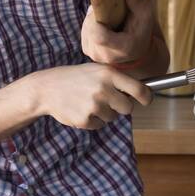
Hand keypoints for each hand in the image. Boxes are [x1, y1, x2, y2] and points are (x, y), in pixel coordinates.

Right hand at [30, 63, 150, 129]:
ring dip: (104, 113)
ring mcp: (93, 105)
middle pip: (128, 108)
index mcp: (108, 74)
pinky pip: (99, 125)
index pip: (139, 89)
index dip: (147, 97)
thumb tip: (143, 92)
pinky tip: (81, 109)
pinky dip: (92, 120)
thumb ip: (118, 79)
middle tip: (108, 100)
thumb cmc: (76, 78)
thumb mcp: (97, 70)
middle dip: (121, 107)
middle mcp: (103, 89)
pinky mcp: (85, 120)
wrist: (47, 88)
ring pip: (112, 117)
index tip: (147, 100)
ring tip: (88, 101)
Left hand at [82, 0, 154, 64]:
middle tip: (106, 10)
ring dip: (92, 19)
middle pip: (90, 29)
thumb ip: (135, 1)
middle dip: (95, 15)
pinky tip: (101, 24)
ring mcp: (95, 55)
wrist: (136, 52)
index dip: (96, 19)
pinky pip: (83, 33)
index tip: (104, 9)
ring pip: (85, 29)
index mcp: (122, 48)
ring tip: (106, 17)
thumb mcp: (144, 15)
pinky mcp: (88, 51)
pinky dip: (90, 25)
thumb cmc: (141, 32)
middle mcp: (106, 55)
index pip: (98, 36)